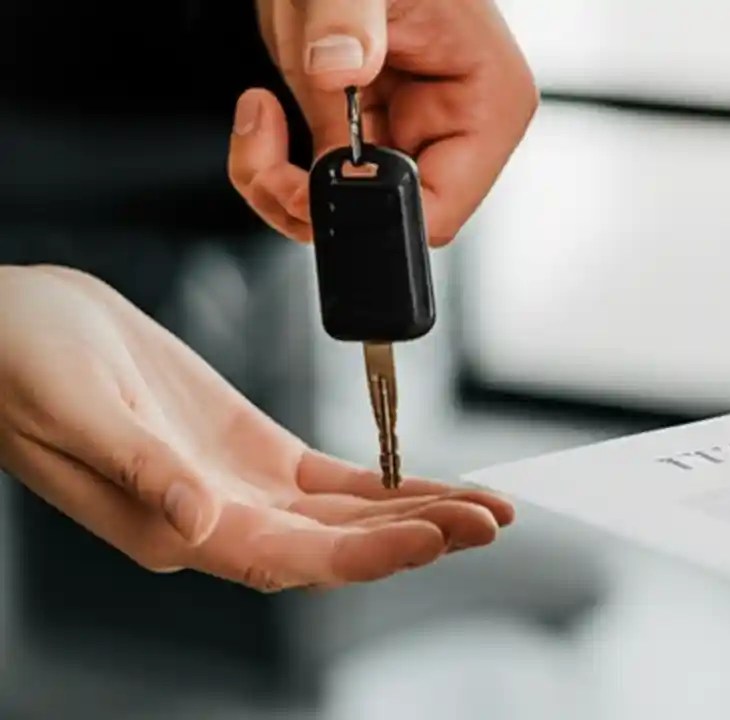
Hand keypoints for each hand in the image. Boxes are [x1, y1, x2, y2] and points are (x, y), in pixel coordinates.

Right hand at [0, 265, 513, 591]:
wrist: (11, 324)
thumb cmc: (21, 364)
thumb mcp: (76, 409)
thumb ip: (142, 471)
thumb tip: (201, 525)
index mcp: (174, 528)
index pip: (291, 557)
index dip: (368, 553)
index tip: (436, 536)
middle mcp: (215, 520)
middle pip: (336, 546)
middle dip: (419, 534)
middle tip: (493, 522)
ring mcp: (236, 488)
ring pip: (344, 517)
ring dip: (415, 513)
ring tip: (484, 509)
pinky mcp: (248, 450)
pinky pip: (330, 480)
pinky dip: (382, 484)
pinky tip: (428, 485)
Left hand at [230, 0, 537, 245]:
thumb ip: (348, 23)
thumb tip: (339, 71)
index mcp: (487, 101)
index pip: (441, 209)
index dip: (370, 206)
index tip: (314, 174)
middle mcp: (455, 125)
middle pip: (388, 216)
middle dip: (313, 196)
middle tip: (269, 147)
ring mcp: (408, 129)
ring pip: (346, 206)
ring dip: (282, 179)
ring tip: (260, 119)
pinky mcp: (362, 126)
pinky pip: (319, 177)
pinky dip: (273, 161)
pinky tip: (263, 114)